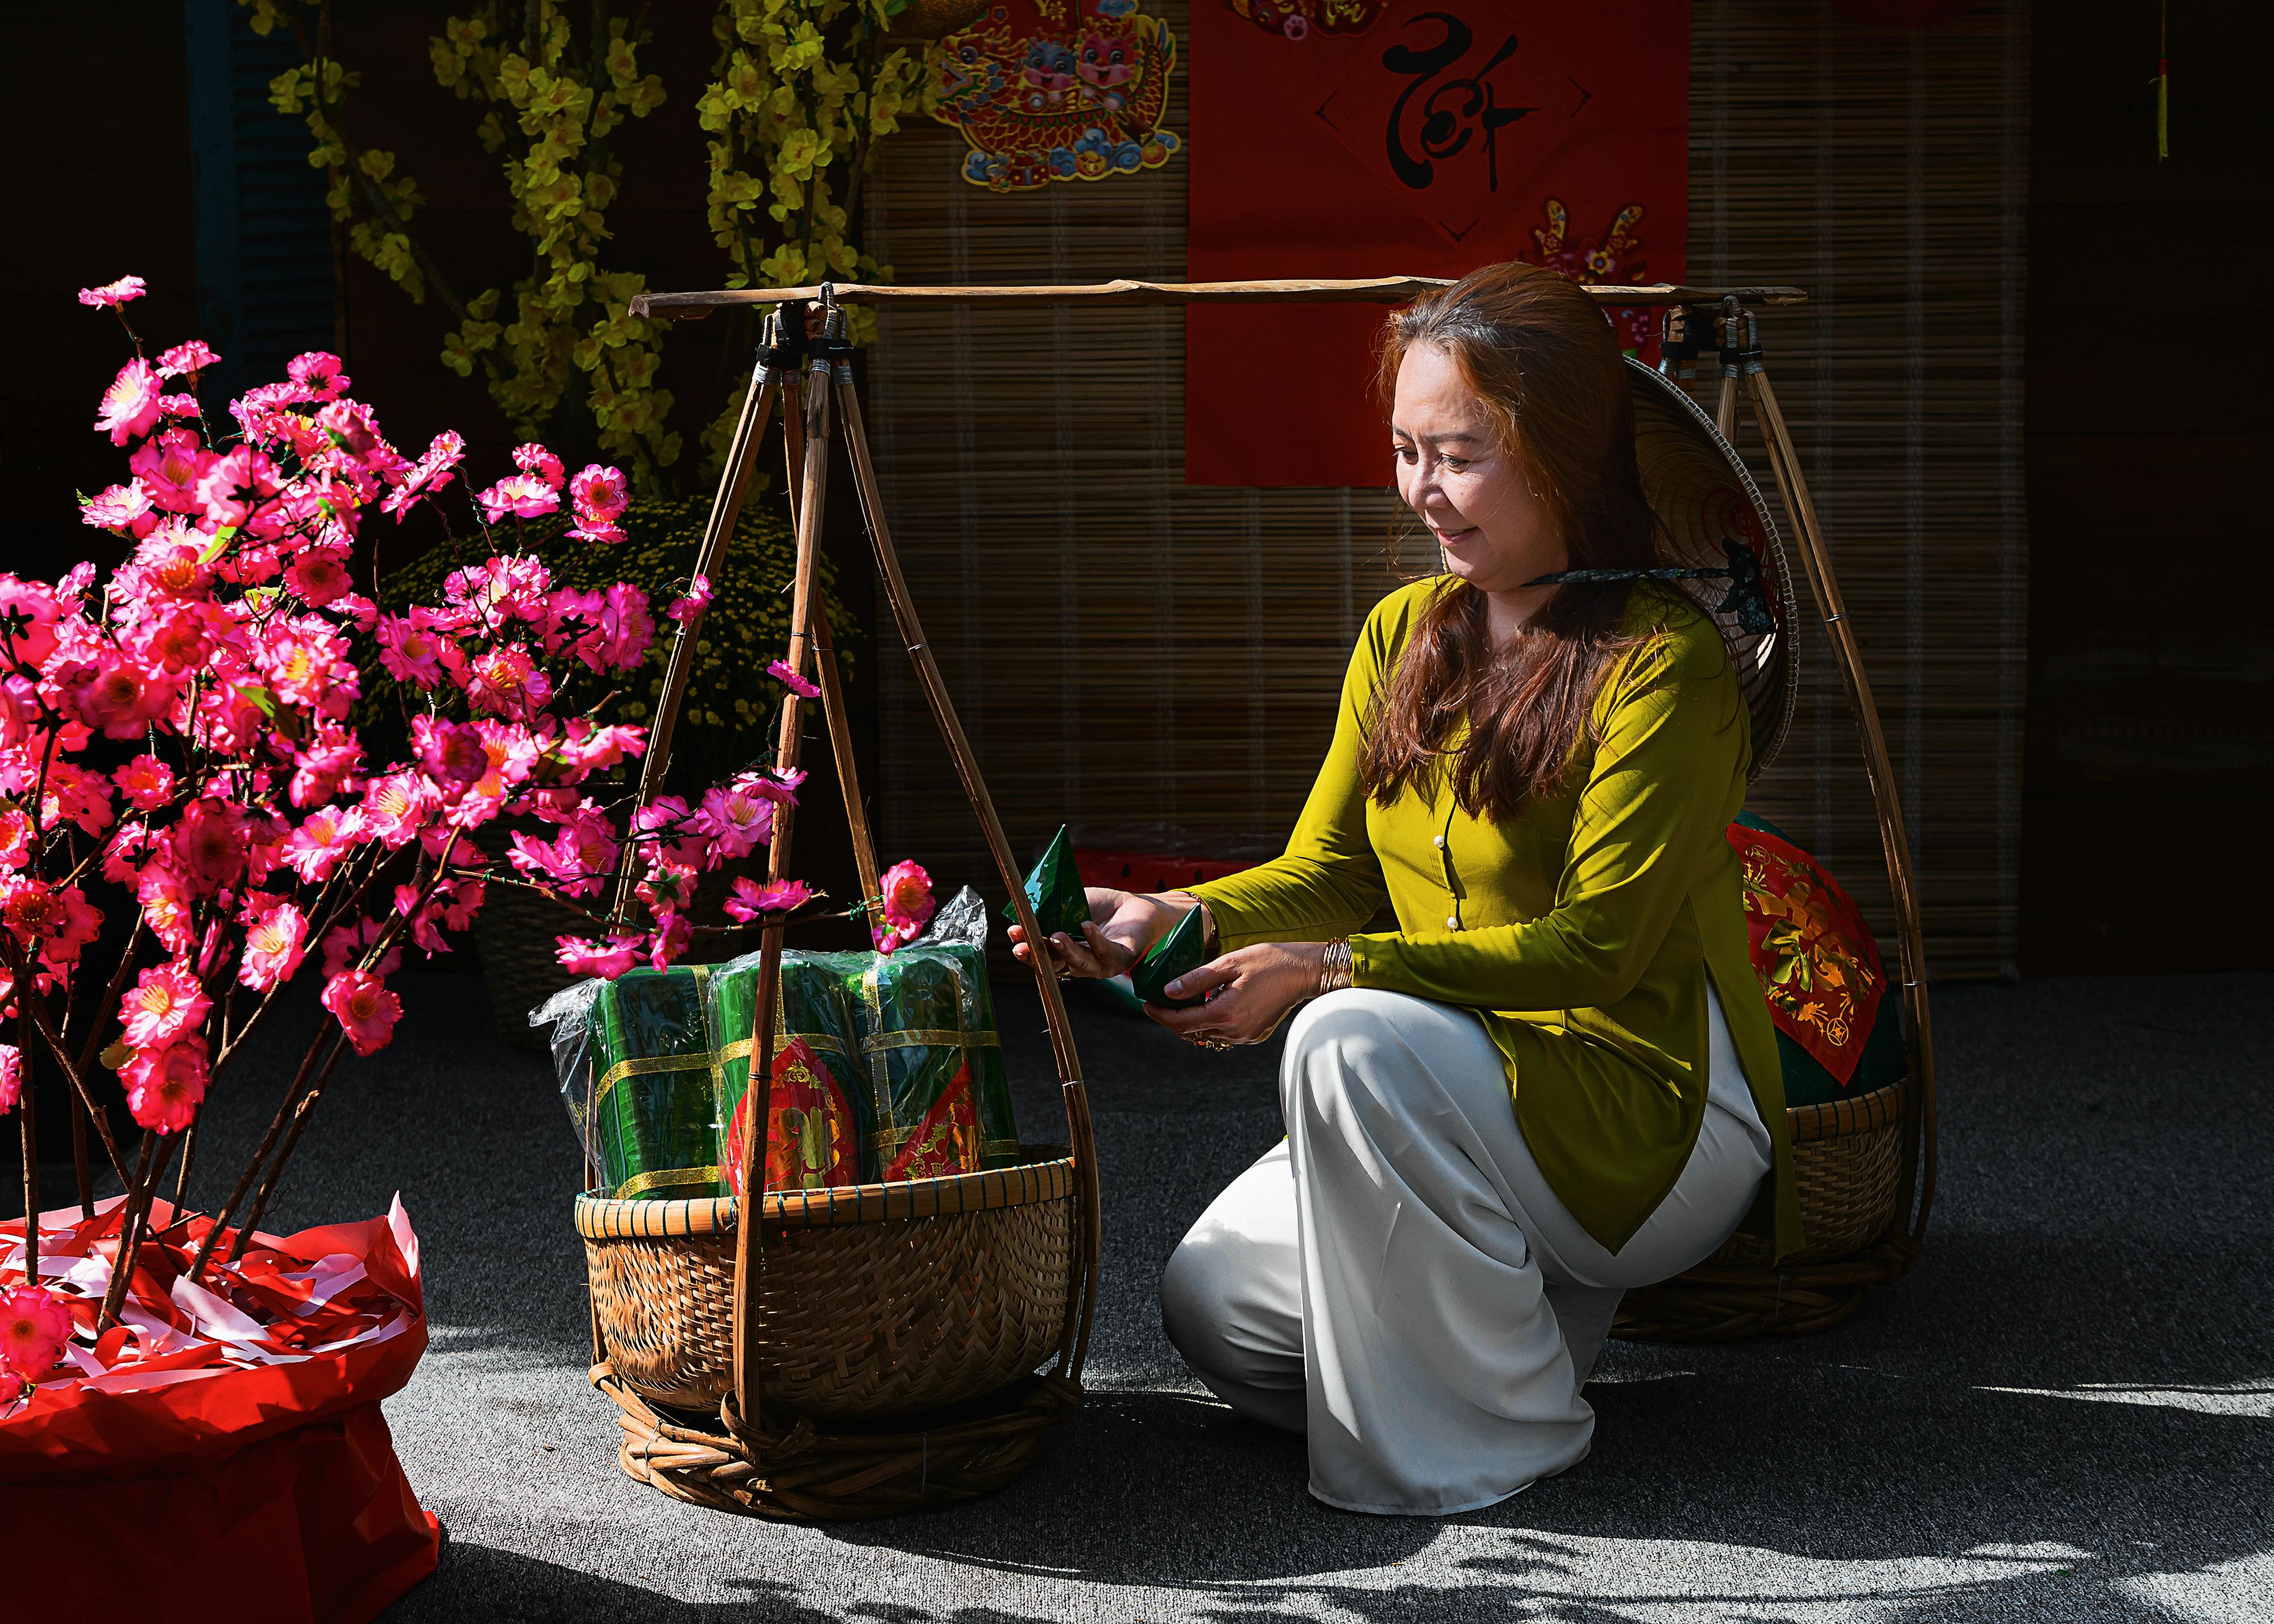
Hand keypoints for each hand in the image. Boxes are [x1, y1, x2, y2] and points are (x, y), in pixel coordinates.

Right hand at [1008, 887, 1180, 980]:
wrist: (1134, 906)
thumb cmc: (1099, 907)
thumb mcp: (1069, 904)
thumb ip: (1050, 908)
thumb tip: (1024, 904)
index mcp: (1063, 953)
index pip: (1041, 955)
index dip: (1026, 947)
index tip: (1013, 933)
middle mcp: (1080, 964)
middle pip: (1055, 965)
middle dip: (1038, 956)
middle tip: (1023, 946)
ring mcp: (1100, 964)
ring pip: (1080, 963)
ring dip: (1066, 950)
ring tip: (1056, 936)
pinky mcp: (1121, 958)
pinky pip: (1106, 952)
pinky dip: (1095, 940)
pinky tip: (1086, 926)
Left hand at [1146, 941, 1325, 1047]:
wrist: (1304, 972)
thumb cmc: (1270, 961)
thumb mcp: (1230, 963)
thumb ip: (1197, 979)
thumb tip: (1168, 990)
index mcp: (1225, 1013)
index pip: (1181, 1023)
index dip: (1160, 1015)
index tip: (1146, 1004)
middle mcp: (1234, 1031)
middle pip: (1191, 1032)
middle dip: (1172, 1019)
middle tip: (1158, 1002)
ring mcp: (1245, 1036)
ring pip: (1206, 1035)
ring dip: (1191, 1021)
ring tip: (1180, 1001)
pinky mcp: (1253, 1035)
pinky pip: (1222, 1034)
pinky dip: (1210, 1022)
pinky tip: (1208, 1005)